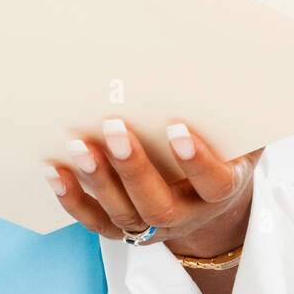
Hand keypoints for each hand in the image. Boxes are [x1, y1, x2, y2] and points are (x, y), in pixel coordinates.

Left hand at [45, 119, 262, 255]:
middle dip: (134, 168)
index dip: (198, 161)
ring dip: (98, 180)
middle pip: (159, 205)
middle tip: (114, 127)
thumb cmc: (223, 147)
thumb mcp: (238, 131)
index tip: (177, 130)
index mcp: (220, 190)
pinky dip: (72, 198)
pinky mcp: (124, 228)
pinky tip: (55, 170)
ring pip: (124, 213)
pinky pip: (95, 220)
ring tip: (78, 146)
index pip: (214, 183)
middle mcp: (187, 214)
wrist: (210, 196)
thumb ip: (232, 110)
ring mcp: (153, 226)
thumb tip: (222, 65)